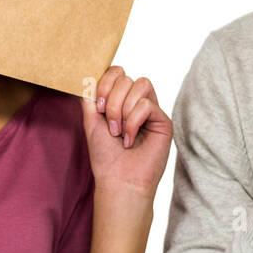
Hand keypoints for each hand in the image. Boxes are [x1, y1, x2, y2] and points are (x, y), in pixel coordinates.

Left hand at [83, 66, 171, 200]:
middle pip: (126, 78)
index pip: (117, 73)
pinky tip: (130, 139)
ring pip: (140, 84)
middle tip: (110, 126)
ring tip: (119, 132)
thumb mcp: (91, 122)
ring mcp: (151, 111)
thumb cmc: (105, 156)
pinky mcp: (163, 121)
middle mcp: (137, 103)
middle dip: (112, 101)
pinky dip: (133, 121)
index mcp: (120, 101)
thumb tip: (90, 77)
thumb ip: (90, 97)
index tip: (97, 106)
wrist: (118, 180)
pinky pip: (147, 104)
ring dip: (123, 109)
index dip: (105, 82)